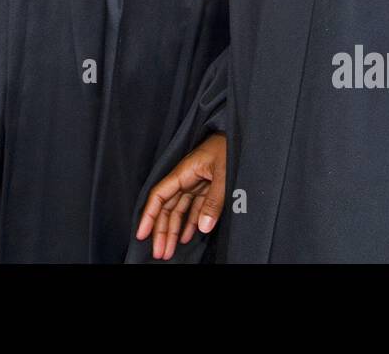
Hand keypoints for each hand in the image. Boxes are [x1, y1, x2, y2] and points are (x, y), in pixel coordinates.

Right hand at [135, 133, 226, 260]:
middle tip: (159, 253)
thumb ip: (213, 202)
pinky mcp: (209, 187)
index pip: (159, 196)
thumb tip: (202, 228)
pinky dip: (190, 223)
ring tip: (170, 251)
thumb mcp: (224, 174)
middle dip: (162, 230)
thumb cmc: (231, 147)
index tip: (141, 234)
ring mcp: (198, 183)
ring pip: (180, 209)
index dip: (149, 215)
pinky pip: (195, 207)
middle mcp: (187, 178)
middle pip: (167, 207)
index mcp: (185, 172)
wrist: (246, 135)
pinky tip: (188, 237)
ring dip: (175, 230)